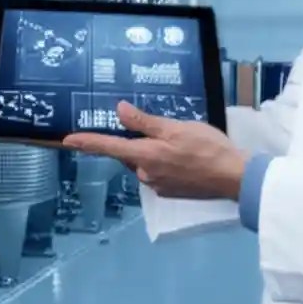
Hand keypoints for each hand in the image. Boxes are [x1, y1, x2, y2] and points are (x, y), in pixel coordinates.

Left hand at [63, 101, 247, 199]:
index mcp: (145, 156)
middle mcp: (146, 174)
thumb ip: (145, 122)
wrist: (234, 178)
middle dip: (139, 142)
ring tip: (181, 143)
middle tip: (164, 130)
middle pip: (131, 154)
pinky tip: (185, 158)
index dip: (88, 142)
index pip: (109, 147)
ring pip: (146, 163)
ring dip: (154, 152)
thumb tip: (119, 112)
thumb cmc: (207, 148)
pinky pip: (159, 173)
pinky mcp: (170, 192)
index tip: (68, 141)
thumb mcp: (176, 128)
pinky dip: (165, 163)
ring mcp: (158, 186)